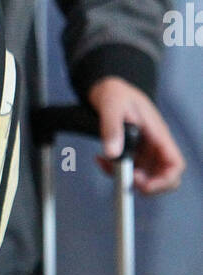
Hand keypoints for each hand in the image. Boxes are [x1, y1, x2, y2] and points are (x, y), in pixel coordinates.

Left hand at [87, 77, 184, 193]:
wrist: (107, 89)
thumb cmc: (115, 93)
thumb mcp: (111, 105)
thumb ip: (111, 128)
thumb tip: (112, 154)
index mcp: (157, 134)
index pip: (175, 164)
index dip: (165, 180)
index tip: (143, 185)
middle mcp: (154, 145)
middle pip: (164, 176)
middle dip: (145, 184)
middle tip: (125, 178)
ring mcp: (143, 150)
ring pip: (144, 176)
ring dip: (125, 177)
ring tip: (105, 163)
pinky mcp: (131, 152)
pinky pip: (128, 170)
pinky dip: (113, 170)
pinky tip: (100, 159)